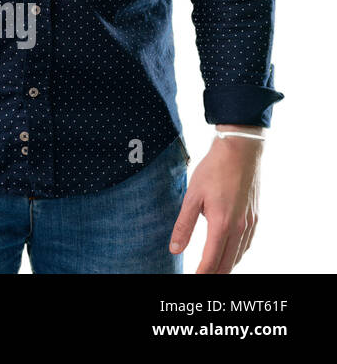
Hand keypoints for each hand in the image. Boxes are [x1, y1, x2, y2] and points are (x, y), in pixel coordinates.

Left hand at [169, 126, 262, 272]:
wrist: (240, 151)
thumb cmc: (213, 170)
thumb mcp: (192, 196)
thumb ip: (184, 225)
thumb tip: (175, 249)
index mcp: (222, 224)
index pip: (211, 259)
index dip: (201, 273)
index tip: (193, 280)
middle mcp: (240, 228)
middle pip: (227, 262)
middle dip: (214, 274)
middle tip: (201, 278)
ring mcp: (250, 223)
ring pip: (239, 254)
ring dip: (226, 265)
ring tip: (213, 270)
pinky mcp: (255, 217)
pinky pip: (247, 243)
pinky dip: (237, 253)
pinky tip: (230, 252)